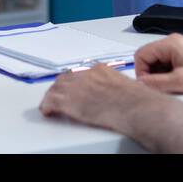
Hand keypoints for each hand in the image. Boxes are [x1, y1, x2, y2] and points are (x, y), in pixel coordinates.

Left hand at [39, 64, 160, 131]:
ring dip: (52, 97)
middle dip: (60, 88)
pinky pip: (51, 102)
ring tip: (50, 105)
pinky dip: (47, 107)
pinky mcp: (70, 102)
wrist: (133, 106)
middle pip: (64, 79)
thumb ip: (114, 84)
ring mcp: (75, 87)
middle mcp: (84, 75)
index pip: (77, 72)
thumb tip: (114, 93)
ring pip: (55, 89)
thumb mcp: (124, 84)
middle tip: (58, 96)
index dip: (72, 82)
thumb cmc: (135, 99)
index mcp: (98, 69)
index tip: (71, 88)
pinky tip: (47, 111)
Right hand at [134, 34, 182, 93]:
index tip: (148, 85)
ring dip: (161, 75)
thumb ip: (157, 83)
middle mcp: (172, 42)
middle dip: (151, 74)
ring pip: (158, 61)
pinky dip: (169, 74)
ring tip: (174, 85)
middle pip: (149, 57)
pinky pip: (168, 63)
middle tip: (162, 87)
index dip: (141, 71)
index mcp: (169, 43)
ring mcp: (178, 47)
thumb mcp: (181, 81)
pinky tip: (179, 82)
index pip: (141, 54)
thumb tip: (140, 84)